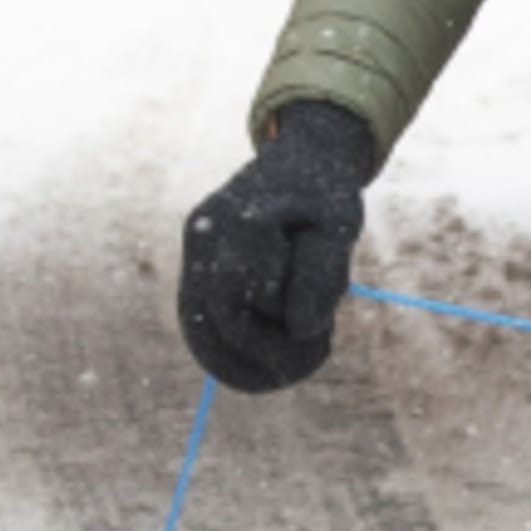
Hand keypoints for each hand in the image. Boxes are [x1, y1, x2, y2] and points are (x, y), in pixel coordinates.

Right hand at [173, 100, 383, 391]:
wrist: (297, 161)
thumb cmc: (323, 195)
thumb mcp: (338, 228)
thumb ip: (319, 275)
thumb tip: (299, 328)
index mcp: (236, 216)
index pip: (245, 295)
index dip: (282, 329)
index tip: (326, 336)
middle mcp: (202, 235)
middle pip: (209, 322)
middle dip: (261, 357)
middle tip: (313, 360)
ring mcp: (192, 253)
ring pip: (198, 331)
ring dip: (243, 364)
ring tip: (291, 370)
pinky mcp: (195, 270)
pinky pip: (201, 324)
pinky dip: (234, 353)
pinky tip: (271, 363)